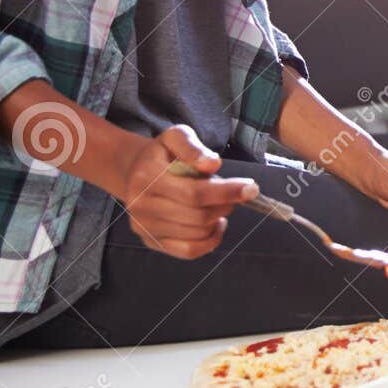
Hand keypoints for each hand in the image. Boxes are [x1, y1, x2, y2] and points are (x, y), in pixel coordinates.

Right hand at [117, 125, 258, 258]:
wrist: (136, 172)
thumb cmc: (164, 154)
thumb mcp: (177, 137)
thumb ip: (194, 147)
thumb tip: (212, 164)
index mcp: (147, 178)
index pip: (194, 193)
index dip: (226, 192)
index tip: (251, 188)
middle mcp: (141, 206)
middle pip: (198, 216)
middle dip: (225, 205)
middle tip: (234, 193)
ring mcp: (144, 227)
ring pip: (197, 234)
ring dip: (218, 219)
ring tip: (218, 204)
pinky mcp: (151, 242)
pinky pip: (188, 251)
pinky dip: (210, 241)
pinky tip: (216, 224)